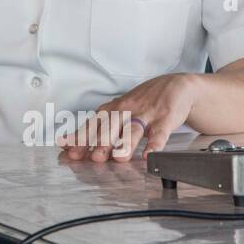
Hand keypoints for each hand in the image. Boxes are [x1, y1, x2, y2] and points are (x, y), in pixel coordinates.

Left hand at [59, 73, 199, 161]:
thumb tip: (72, 144)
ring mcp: (146, 114)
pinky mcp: (165, 118)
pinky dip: (155, 144)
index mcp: (113, 109)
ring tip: (118, 158)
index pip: (93, 124)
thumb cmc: (143, 101)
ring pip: (133, 129)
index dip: (81, 136)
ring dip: (125, 143)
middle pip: (111, 127)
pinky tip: (150, 155)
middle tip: (93, 158)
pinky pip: (160, 133)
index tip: (67, 149)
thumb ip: (99, 127)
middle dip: (101, 142)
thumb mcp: (119, 109)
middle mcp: (126, 110)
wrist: (176, 85)